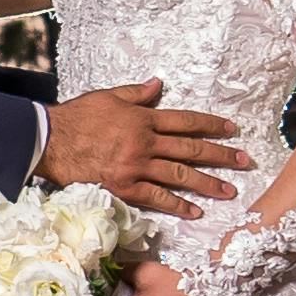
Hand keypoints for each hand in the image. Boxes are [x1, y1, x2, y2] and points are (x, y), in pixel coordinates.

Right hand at [39, 79, 246, 213]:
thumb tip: (159, 84)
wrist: (51, 141)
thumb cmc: (78, 116)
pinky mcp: (125, 187)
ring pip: (180, 176)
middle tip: (244, 161)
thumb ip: (137, 93)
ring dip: (207, 184)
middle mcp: (145, 142)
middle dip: (221, 156)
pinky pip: (157, 198)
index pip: (187, 122)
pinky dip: (177, 205)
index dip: (212, 125)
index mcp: (144, 118)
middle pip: (191, 150)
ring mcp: (136, 167)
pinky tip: (195, 211)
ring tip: (229, 191)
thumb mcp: (109, 96)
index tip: (232, 130)